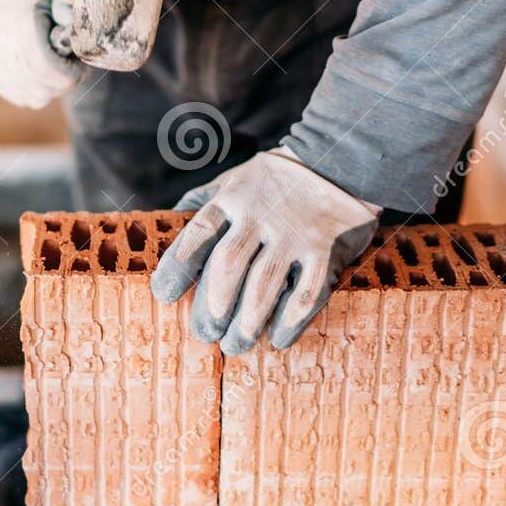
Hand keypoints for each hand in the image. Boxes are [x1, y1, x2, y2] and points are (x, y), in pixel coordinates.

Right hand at [0, 0, 80, 108]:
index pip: (43, 69)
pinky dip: (35, 89)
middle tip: (73, 65)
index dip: (68, 75)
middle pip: (38, 89)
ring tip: (57, 63)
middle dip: (63, 84)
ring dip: (50, 88)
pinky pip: (18, 96)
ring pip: (29, 97)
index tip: (80, 65)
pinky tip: (42, 68)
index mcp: (16, 23)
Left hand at [150, 148, 380, 354]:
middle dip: (211, 306)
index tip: (164, 296)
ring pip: (263, 285)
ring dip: (246, 323)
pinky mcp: (326, 249)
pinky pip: (306, 293)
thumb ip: (205, 198)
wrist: (342, 160)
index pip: (196, 237)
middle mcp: (261, 214)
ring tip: (234, 345)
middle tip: (204, 332)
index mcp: (232, 198)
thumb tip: (170, 214)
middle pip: (227, 266)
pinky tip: (277, 339)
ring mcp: (295, 232)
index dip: (175, 270)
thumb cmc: (277, 178)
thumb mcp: (236, 177)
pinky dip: (290, 321)